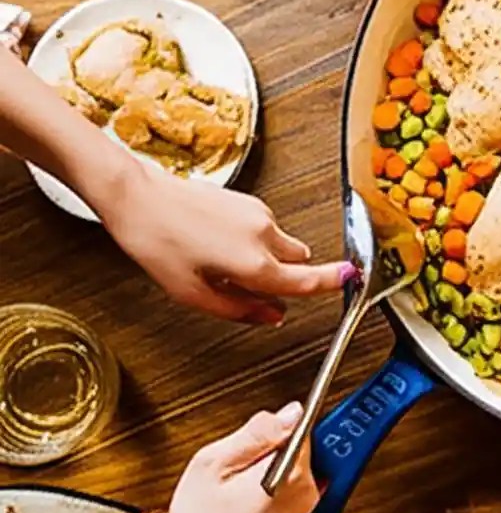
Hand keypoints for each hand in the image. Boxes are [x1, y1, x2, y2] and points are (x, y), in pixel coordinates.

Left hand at [95, 162, 353, 323]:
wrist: (138, 197)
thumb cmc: (157, 243)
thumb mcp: (191, 293)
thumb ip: (239, 309)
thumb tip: (271, 315)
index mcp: (253, 263)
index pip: (305, 279)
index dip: (331, 283)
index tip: (350, 279)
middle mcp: (263, 235)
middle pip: (299, 261)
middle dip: (286, 275)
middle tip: (249, 285)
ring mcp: (258, 213)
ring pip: (283, 244)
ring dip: (268, 257)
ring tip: (221, 261)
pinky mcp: (249, 200)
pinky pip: (266, 228)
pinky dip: (254, 240)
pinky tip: (217, 242)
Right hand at [169, 403, 318, 512]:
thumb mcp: (211, 466)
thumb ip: (253, 433)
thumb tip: (289, 412)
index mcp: (290, 473)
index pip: (303, 425)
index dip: (276, 425)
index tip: (261, 435)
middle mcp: (306, 491)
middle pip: (298, 445)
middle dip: (270, 446)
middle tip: (240, 465)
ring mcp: (304, 507)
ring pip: (293, 464)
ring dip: (269, 466)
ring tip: (238, 485)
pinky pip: (291, 484)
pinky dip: (271, 483)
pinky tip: (246, 497)